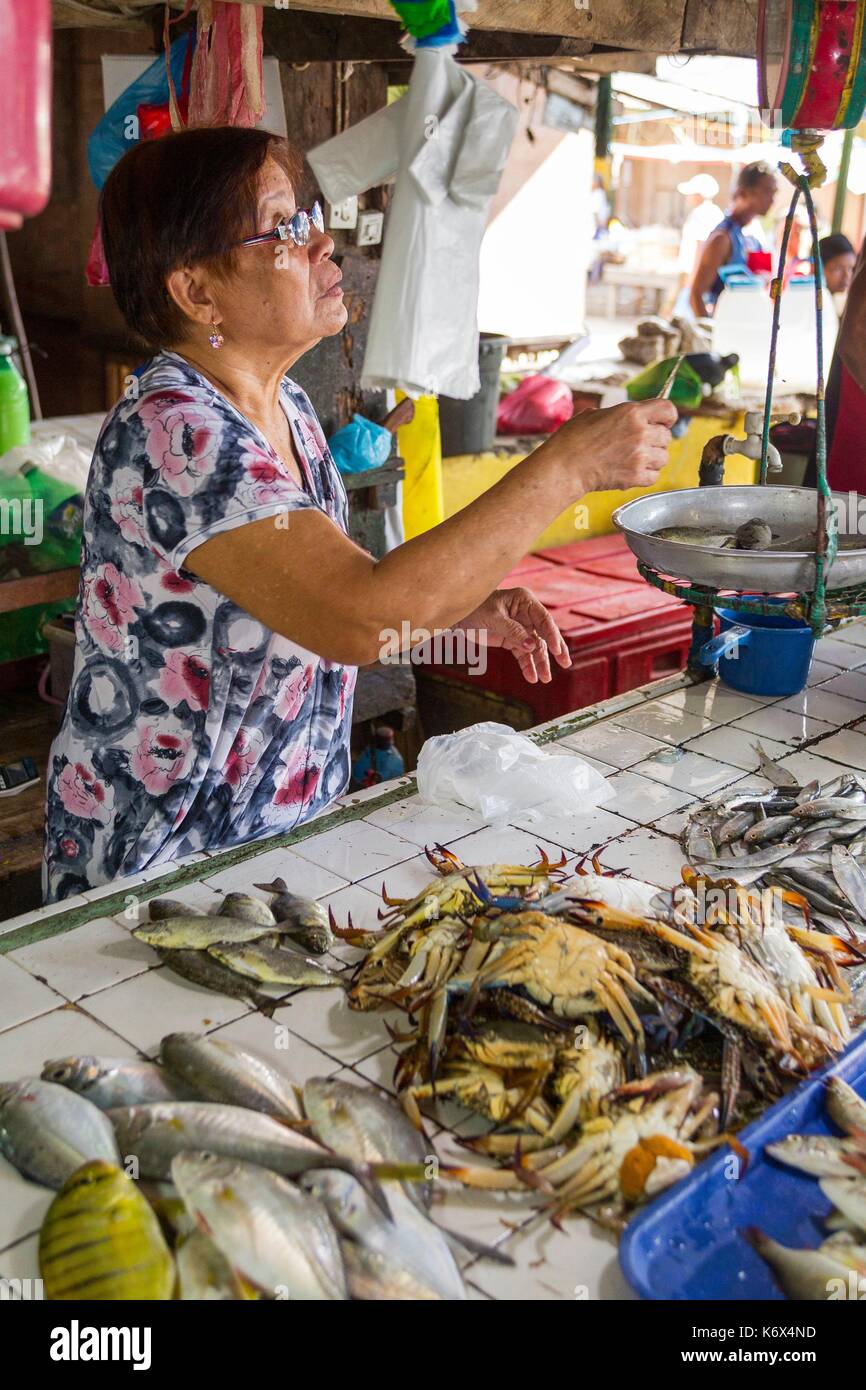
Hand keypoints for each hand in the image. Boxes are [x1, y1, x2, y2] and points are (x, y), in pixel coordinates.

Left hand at [455, 587, 571, 684]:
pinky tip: (531, 677)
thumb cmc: (473, 609)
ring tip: (545, 679)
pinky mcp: (513, 640)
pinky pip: (523, 654)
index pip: (543, 619)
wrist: (457, 617)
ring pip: (535, 647)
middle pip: (545, 633)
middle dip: (555, 650)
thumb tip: (532, 646)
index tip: (557, 651)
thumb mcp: (493, 619)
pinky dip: (527, 665)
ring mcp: (521, 628)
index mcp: (524, 601)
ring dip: (540, 663)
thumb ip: (514, 632)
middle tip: (566, 664)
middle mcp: (526, 614)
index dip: (552, 635)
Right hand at [552, 398, 677, 494]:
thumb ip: (619, 415)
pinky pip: (655, 476)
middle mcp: (640, 432)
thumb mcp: (595, 414)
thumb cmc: (573, 440)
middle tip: (640, 445)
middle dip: (656, 440)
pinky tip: (632, 471)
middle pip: (666, 436)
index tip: (662, 422)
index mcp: (631, 413)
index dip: (667, 417)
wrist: (565, 467)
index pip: (668, 410)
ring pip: (664, 457)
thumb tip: (628, 418)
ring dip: (653, 459)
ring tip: (635, 459)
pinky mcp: (636, 476)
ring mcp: (640, 456)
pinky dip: (646, 475)